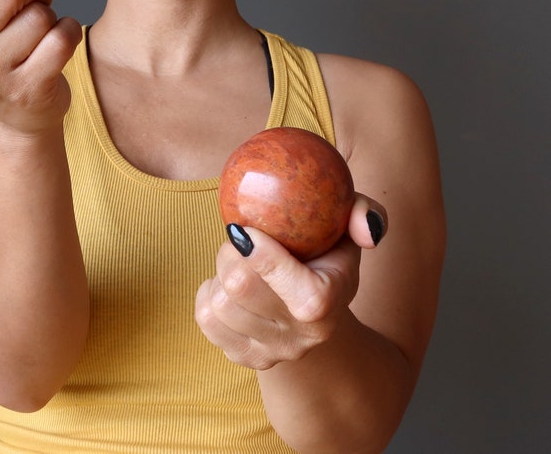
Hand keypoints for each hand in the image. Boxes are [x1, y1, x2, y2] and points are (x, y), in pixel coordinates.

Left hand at [195, 194, 386, 369]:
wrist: (315, 308)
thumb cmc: (327, 253)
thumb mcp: (348, 227)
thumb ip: (365, 215)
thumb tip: (367, 232)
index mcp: (331, 301)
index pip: (304, 295)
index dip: (267, 259)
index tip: (247, 229)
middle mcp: (304, 335)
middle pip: (242, 287)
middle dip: (231, 251)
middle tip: (240, 236)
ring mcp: (274, 351)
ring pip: (220, 304)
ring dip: (218, 272)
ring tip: (237, 260)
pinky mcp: (245, 357)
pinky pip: (205, 319)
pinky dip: (207, 293)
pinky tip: (224, 283)